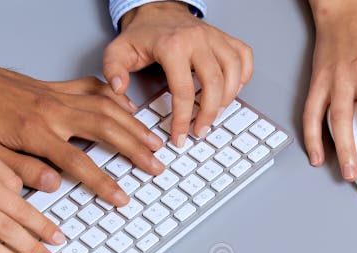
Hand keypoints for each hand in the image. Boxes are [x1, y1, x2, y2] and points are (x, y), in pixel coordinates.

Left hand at [0, 25, 165, 206]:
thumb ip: (21, 170)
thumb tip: (54, 185)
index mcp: (36, 133)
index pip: (79, 163)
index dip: (104, 182)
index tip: (122, 197)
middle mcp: (53, 111)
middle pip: (106, 130)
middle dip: (135, 150)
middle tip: (156, 165)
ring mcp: (57, 95)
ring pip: (106, 107)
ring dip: (134, 125)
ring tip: (154, 141)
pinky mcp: (55, 86)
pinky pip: (93, 88)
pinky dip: (115, 99)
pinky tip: (128, 110)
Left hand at [103, 1, 252, 146]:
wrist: (157, 11)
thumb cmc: (142, 35)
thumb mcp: (118, 51)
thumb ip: (113, 70)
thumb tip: (119, 89)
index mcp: (172, 46)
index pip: (182, 91)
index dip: (182, 119)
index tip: (180, 136)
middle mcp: (197, 40)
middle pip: (214, 84)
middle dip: (209, 114)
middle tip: (200, 131)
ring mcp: (214, 38)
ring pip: (234, 71)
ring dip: (228, 99)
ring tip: (215, 115)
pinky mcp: (225, 38)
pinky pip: (244, 57)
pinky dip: (243, 76)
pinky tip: (232, 90)